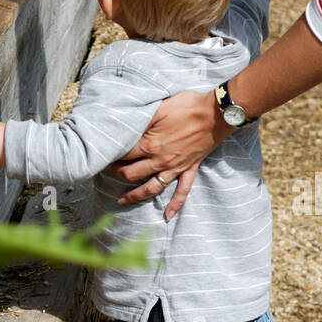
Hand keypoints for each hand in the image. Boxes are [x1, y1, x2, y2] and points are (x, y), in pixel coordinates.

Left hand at [110, 89, 230, 218]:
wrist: (216, 113)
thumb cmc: (187, 106)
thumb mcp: (159, 108)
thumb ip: (141, 120)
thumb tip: (125, 126)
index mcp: (150, 144)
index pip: (124, 154)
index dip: (112, 154)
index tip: (105, 152)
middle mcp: (160, 160)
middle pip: (132, 174)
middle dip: (118, 174)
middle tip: (110, 170)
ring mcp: (176, 167)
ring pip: (152, 187)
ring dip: (135, 196)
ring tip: (121, 201)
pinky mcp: (190, 168)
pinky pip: (182, 191)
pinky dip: (175, 205)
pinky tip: (167, 216)